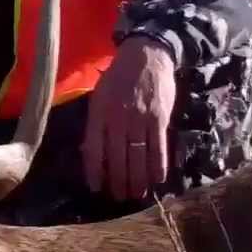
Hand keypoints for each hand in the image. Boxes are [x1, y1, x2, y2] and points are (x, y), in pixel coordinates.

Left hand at [82, 36, 176, 200]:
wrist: (146, 55)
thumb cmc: (118, 78)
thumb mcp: (99, 96)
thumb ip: (96, 123)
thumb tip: (91, 152)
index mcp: (98, 112)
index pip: (93, 148)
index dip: (94, 170)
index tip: (96, 187)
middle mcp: (117, 117)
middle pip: (117, 157)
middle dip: (117, 181)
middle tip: (119, 196)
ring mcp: (140, 118)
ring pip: (137, 156)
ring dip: (137, 179)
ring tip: (136, 193)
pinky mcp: (159, 118)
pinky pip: (158, 147)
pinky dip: (158, 166)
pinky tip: (157, 179)